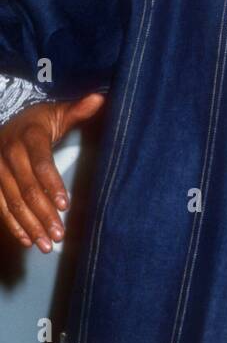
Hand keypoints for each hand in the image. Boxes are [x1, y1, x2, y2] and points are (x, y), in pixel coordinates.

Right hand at [0, 94, 104, 252]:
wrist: (7, 122)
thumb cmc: (39, 122)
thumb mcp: (58, 113)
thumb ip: (78, 110)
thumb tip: (100, 98)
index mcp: (28, 137)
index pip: (40, 163)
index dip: (52, 185)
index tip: (65, 205)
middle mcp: (8, 154)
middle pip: (27, 189)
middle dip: (43, 214)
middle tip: (60, 235)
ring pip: (13, 202)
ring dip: (30, 225)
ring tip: (47, 245)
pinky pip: (0, 206)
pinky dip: (13, 225)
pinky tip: (27, 240)